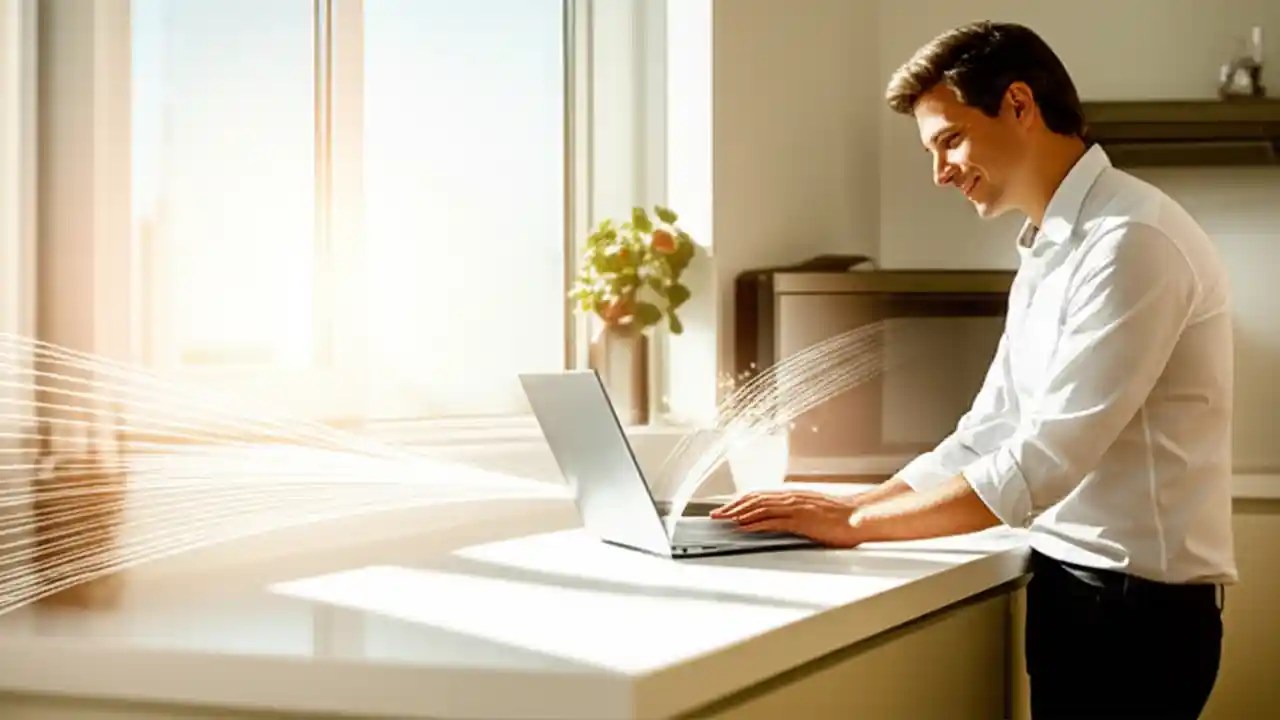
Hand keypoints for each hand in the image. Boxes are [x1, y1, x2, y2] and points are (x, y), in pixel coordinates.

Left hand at [710, 490, 862, 547]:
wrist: (859, 516)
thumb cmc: (839, 516)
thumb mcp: (812, 509)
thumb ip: (795, 511)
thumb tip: (778, 516)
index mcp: (793, 495)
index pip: (760, 495)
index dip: (740, 500)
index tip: (726, 507)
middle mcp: (791, 498)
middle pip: (754, 498)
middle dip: (732, 506)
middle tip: (716, 514)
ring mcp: (796, 508)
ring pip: (759, 507)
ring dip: (738, 513)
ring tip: (723, 519)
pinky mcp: (801, 521)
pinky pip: (773, 521)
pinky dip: (755, 523)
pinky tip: (743, 527)